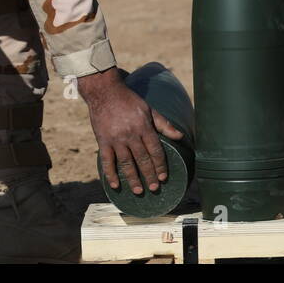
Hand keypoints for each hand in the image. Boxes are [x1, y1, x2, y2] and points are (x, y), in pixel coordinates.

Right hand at [78, 68, 184, 194]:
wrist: (104, 91)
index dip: (160, 165)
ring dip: (132, 178)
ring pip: (126, 163)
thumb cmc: (129, 100)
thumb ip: (163, 123)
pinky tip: (115, 185)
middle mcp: (130, 134)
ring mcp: (115, 138)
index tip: (163, 177)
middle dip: (149, 175)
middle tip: (154, 188)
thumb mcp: (148, 109)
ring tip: (138, 191)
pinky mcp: (103, 140)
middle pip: (142, 159)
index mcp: (143, 126)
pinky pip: (106, 160)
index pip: (155, 150)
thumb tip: (180, 136)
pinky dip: (110, 174)